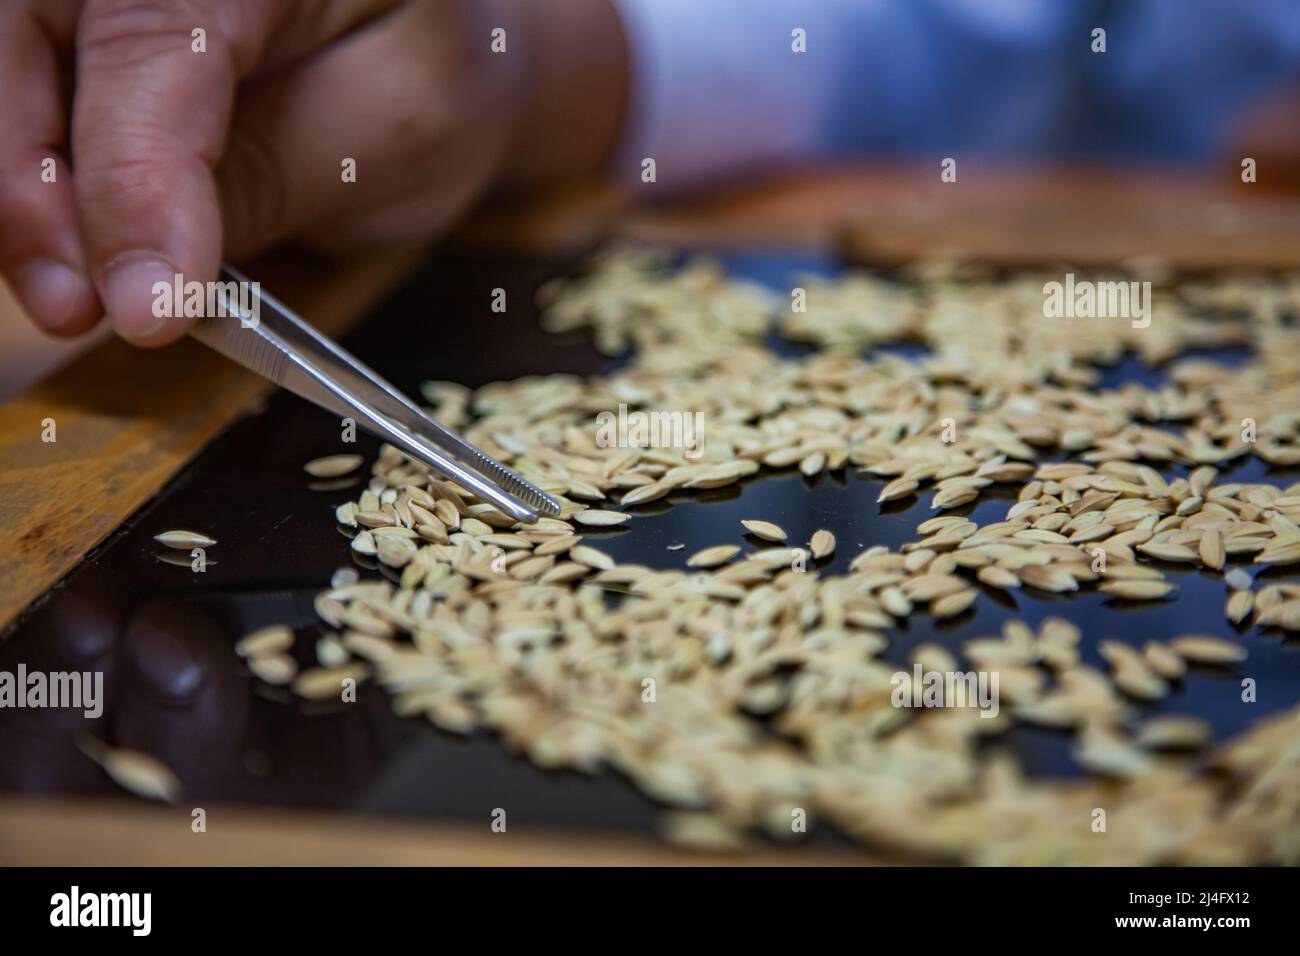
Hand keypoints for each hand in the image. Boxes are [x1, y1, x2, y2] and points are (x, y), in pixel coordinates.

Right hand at [0, 0, 625, 344]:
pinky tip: (71, 259)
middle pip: (23, 26)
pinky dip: (36, 183)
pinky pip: (28, 86)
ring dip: (21, 193)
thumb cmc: (433, 70)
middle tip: (77, 306)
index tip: (147, 303)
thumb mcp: (397, 127)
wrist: (441, 40)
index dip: (131, 174)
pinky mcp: (92, 20)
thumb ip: (273, 174)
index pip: (150, 34)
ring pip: (9, 59)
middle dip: (33, 183)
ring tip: (71, 299)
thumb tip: (149, 266)